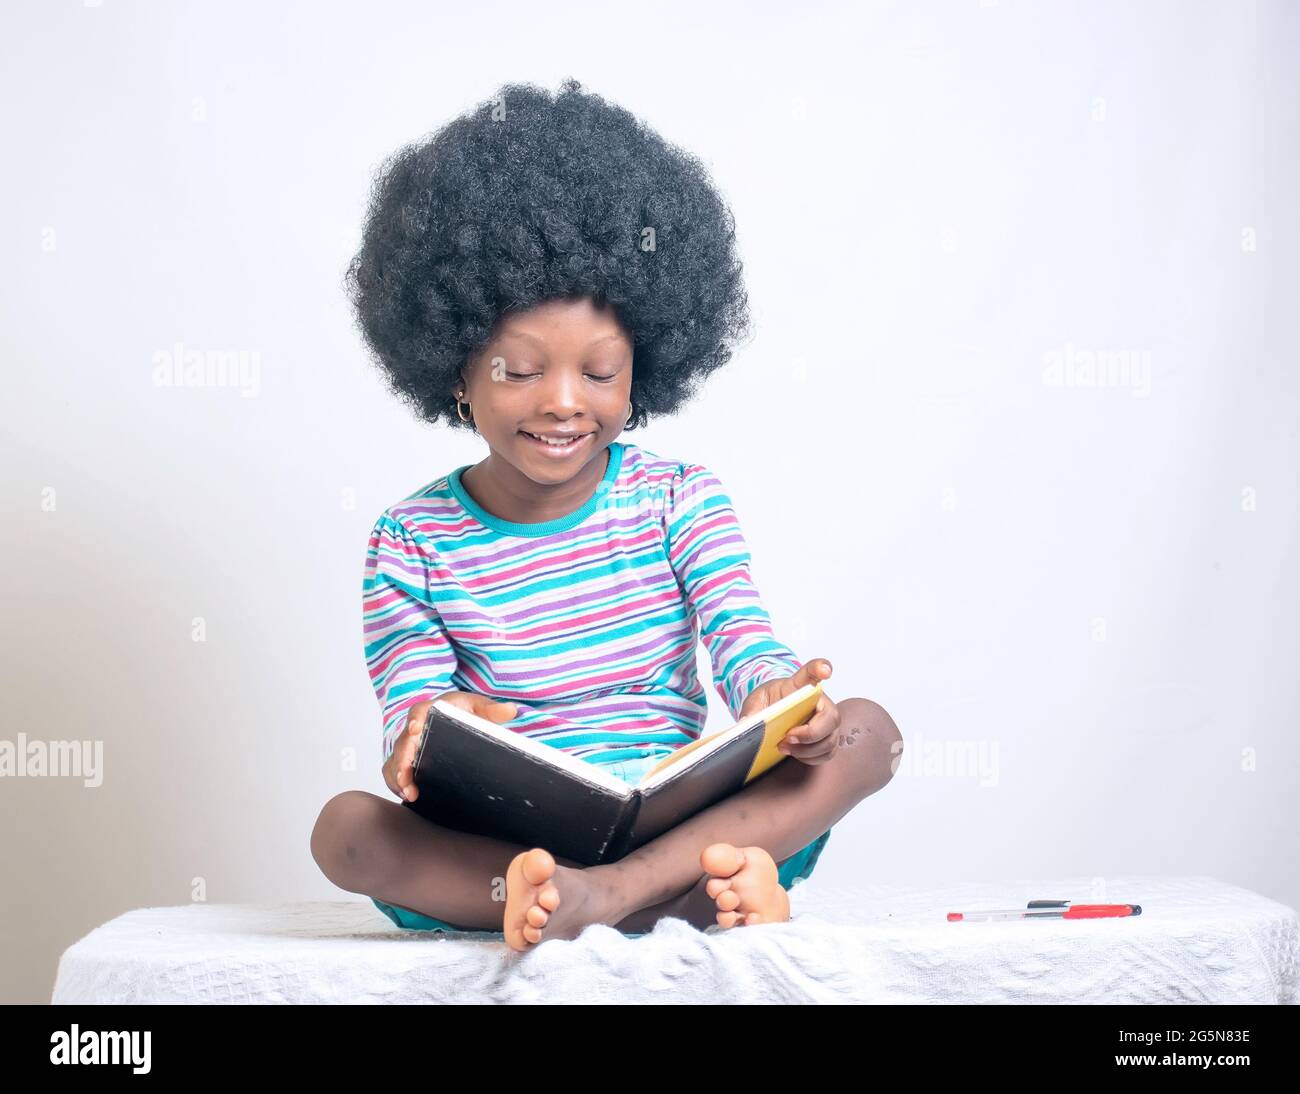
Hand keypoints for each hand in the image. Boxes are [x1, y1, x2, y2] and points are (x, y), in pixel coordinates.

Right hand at [381, 691, 517, 801]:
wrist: (452, 718)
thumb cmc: (462, 711)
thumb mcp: (477, 707)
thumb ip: (492, 709)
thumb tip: (512, 711)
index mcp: (430, 710)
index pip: (419, 712)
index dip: (416, 720)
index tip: (415, 729)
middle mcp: (413, 729)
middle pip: (403, 743)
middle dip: (403, 761)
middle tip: (407, 778)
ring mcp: (407, 746)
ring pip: (394, 761)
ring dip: (398, 777)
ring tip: (409, 794)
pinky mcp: (405, 761)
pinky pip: (393, 773)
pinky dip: (397, 785)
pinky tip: (409, 796)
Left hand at [738, 658, 839, 765]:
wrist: (775, 713)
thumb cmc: (771, 702)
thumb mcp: (757, 700)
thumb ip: (752, 710)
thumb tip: (747, 724)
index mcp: (802, 685)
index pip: (815, 671)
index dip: (821, 668)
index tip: (825, 670)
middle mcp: (821, 703)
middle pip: (831, 716)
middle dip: (811, 732)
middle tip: (788, 737)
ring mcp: (827, 723)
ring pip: (829, 740)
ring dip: (807, 749)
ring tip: (784, 748)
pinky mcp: (826, 741)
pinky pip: (826, 754)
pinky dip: (809, 758)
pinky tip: (793, 754)